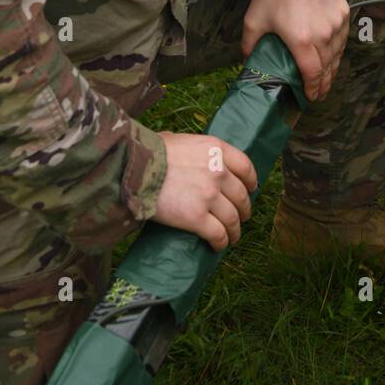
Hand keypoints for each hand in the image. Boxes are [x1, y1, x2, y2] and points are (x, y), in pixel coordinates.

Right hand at [153, 132, 257, 251]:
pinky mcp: (196, 218)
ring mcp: (209, 195)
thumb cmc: (150, 151)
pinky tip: (218, 245)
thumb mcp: (179, 139)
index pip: (245, 166)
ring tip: (232, 237)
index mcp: (216, 149)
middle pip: (241, 195)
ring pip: (232, 218)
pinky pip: (218, 234)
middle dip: (243, 210)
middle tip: (240, 217)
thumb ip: (194, 149)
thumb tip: (190, 153)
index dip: (251, 181)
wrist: (134, 168)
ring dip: (235, 230)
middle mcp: (218, 171)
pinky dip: (221, 242)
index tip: (251, 189)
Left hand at [242, 0, 349, 101]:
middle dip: (324, 83)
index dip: (313, 89)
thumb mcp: (254, 20)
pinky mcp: (343, 13)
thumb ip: (250, 44)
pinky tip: (333, 55)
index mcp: (301, 41)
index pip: (312, 74)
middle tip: (320, 93)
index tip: (311, 97)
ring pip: (337, 55)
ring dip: (332, 69)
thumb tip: (248, 61)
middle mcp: (322, 36)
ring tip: (327, 78)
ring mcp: (336, 25)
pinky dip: (338, 50)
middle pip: (327, 68)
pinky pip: (342, 39)